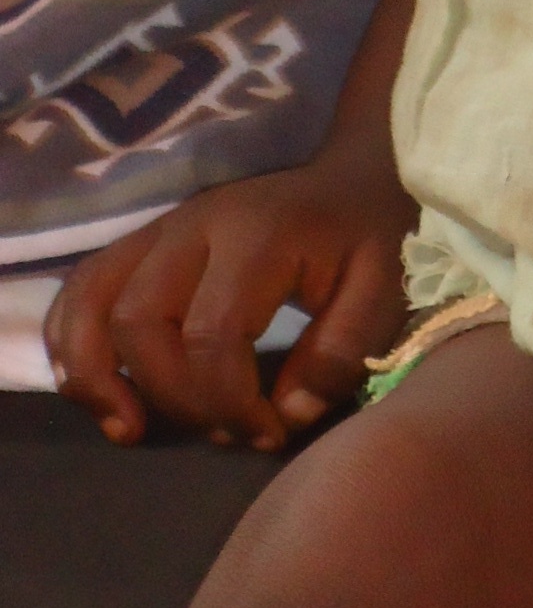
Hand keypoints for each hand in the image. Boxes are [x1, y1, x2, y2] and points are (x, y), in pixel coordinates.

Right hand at [44, 137, 414, 450]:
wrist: (355, 174)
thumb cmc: (370, 235)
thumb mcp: (383, 288)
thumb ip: (343, 352)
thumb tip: (288, 414)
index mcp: (258, 233)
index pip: (213, 332)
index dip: (230, 402)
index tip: (268, 432)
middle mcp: (196, 224)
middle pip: (142, 320)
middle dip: (174, 396)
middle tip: (223, 431)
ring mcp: (163, 228)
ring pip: (95, 300)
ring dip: (97, 373)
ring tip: (129, 428)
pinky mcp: (146, 242)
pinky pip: (83, 288)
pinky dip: (73, 343)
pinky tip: (100, 394)